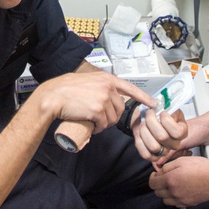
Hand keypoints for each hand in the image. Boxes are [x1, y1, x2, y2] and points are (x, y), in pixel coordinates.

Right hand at [34, 71, 155, 132]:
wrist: (54, 95)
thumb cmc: (66, 89)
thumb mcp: (88, 81)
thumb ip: (100, 87)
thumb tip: (108, 98)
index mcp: (107, 79)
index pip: (130, 88)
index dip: (143, 97)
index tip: (153, 104)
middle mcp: (108, 87)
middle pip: (120, 108)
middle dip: (112, 116)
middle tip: (100, 119)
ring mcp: (103, 99)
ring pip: (112, 118)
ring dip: (104, 124)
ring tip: (94, 122)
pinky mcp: (97, 111)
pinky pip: (103, 124)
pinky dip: (98, 129)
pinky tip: (92, 127)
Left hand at [133, 107, 187, 162]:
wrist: (148, 118)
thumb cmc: (159, 113)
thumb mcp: (168, 107)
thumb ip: (168, 108)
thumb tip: (163, 109)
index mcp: (182, 132)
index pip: (177, 133)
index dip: (167, 121)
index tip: (162, 112)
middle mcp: (175, 144)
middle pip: (162, 137)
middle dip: (152, 122)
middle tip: (149, 113)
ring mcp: (164, 152)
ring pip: (153, 146)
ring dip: (145, 131)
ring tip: (143, 122)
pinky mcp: (153, 157)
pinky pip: (145, 154)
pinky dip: (140, 141)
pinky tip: (140, 132)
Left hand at [148, 155, 208, 206]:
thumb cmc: (202, 168)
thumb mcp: (182, 160)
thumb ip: (167, 166)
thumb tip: (159, 172)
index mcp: (170, 180)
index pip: (152, 183)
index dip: (152, 178)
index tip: (155, 174)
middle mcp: (174, 192)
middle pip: (157, 193)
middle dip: (158, 185)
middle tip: (163, 178)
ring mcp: (181, 199)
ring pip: (165, 200)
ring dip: (165, 193)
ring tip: (171, 184)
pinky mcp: (188, 204)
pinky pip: (175, 203)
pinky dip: (173, 198)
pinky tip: (179, 189)